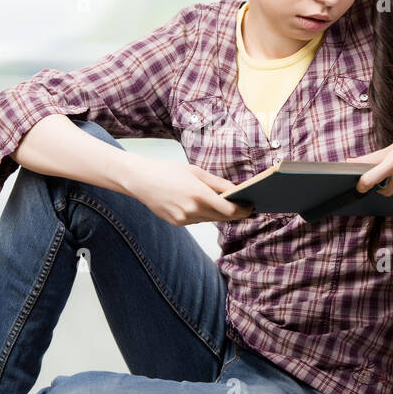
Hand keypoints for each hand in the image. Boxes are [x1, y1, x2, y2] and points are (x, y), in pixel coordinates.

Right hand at [121, 158, 254, 225]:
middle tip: (246, 208)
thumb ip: (218, 183)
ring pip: (209, 219)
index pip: (229, 210)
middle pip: (222, 217)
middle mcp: (192, 210)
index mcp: (199, 194)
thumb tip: (236, 190)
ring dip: (219, 213)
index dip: (243, 210)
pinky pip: (197, 220)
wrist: (140, 180)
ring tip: (229, 206)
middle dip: (235, 213)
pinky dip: (203, 214)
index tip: (251, 207)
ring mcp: (183, 219)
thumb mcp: (196, 172)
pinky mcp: (177, 223)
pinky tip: (203, 205)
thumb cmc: (168, 171)